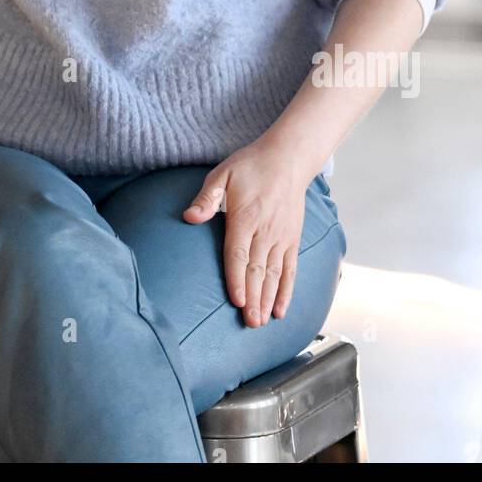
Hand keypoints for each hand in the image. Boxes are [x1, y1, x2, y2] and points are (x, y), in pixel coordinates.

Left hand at [182, 142, 308, 328]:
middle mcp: (266, 231)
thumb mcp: (222, 174)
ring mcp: (282, 237)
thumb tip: (189, 217)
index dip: (237, 279)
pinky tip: (281, 310)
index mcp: (245, 217)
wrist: (288, 158)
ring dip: (267, 299)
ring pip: (274, 274)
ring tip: (261, 322)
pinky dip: (286, 290)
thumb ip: (206, 198)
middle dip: (254, 298)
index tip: (237, 301)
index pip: (239, 254)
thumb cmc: (251, 166)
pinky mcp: (292, 239)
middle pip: (258, 270)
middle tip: (249, 323)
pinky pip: (290, 269)